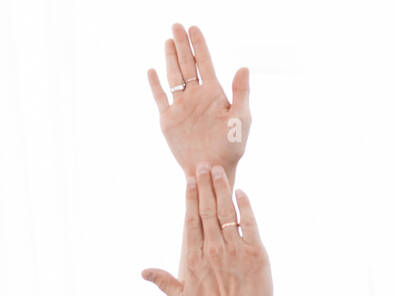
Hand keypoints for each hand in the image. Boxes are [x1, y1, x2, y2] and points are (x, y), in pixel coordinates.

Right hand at [142, 164, 271, 295]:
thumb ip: (164, 282)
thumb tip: (144, 272)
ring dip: (222, 190)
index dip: (191, 199)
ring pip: (226, 213)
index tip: (190, 181)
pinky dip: (245, 207)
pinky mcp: (256, 253)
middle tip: (204, 166)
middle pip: (207, 211)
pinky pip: (249, 224)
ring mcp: (234, 250)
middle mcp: (212, 249)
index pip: (191, 221)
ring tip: (219, 171)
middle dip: (205, 186)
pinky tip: (241, 193)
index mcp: (194, 259)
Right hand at [147, 24, 249, 183]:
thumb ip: (241, 93)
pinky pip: (160, 97)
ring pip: (174, 76)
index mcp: (214, 95)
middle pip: (187, 64)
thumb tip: (244, 67)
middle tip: (176, 25)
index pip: (205, 63)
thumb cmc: (232, 148)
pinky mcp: (169, 120)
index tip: (194, 28)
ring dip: (170, 58)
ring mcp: (182, 107)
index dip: (199, 45)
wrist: (212, 169)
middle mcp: (196, 97)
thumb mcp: (241, 119)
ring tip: (168, 40)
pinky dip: (155, 84)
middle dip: (182, 45)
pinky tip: (152, 71)